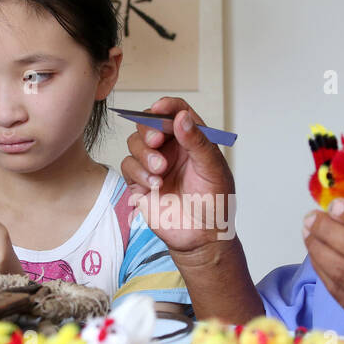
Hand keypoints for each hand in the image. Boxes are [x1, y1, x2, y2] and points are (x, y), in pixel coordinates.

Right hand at [120, 97, 235, 254]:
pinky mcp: (140, 182)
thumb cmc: (214, 203)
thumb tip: (181, 117)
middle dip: (148, 129)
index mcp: (191, 139)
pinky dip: (139, 174)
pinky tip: (155, 186)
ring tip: (160, 172)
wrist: (202, 236)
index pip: (176, 112)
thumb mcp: (213, 169)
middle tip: (156, 142)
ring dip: (144, 155)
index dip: (166, 106)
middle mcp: (170, 148)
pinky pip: (128, 167)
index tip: (159, 108)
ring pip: (134, 143)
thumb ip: (198, 142)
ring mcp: (154, 164)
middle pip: (148, 123)